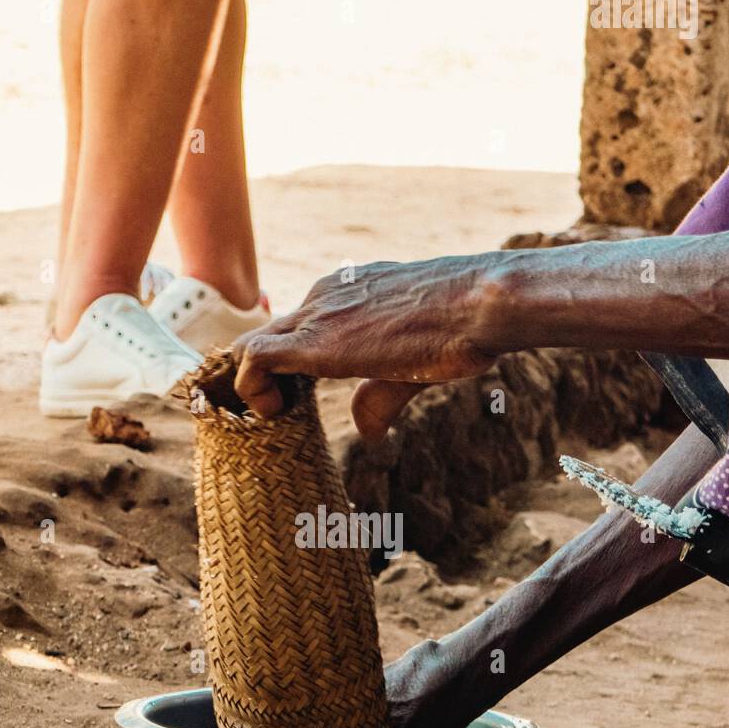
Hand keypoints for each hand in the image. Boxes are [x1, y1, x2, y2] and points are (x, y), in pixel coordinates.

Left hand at [233, 254, 507, 438]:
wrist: (478, 302)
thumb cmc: (465, 327)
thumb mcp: (416, 364)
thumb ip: (378, 396)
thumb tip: (367, 435)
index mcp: (349, 292)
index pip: (299, 326)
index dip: (290, 368)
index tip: (301, 398)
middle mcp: (325, 296)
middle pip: (267, 336)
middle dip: (264, 379)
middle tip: (281, 414)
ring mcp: (316, 314)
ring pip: (249, 346)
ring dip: (255, 387)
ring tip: (275, 417)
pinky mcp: (312, 340)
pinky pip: (252, 360)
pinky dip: (251, 391)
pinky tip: (276, 414)